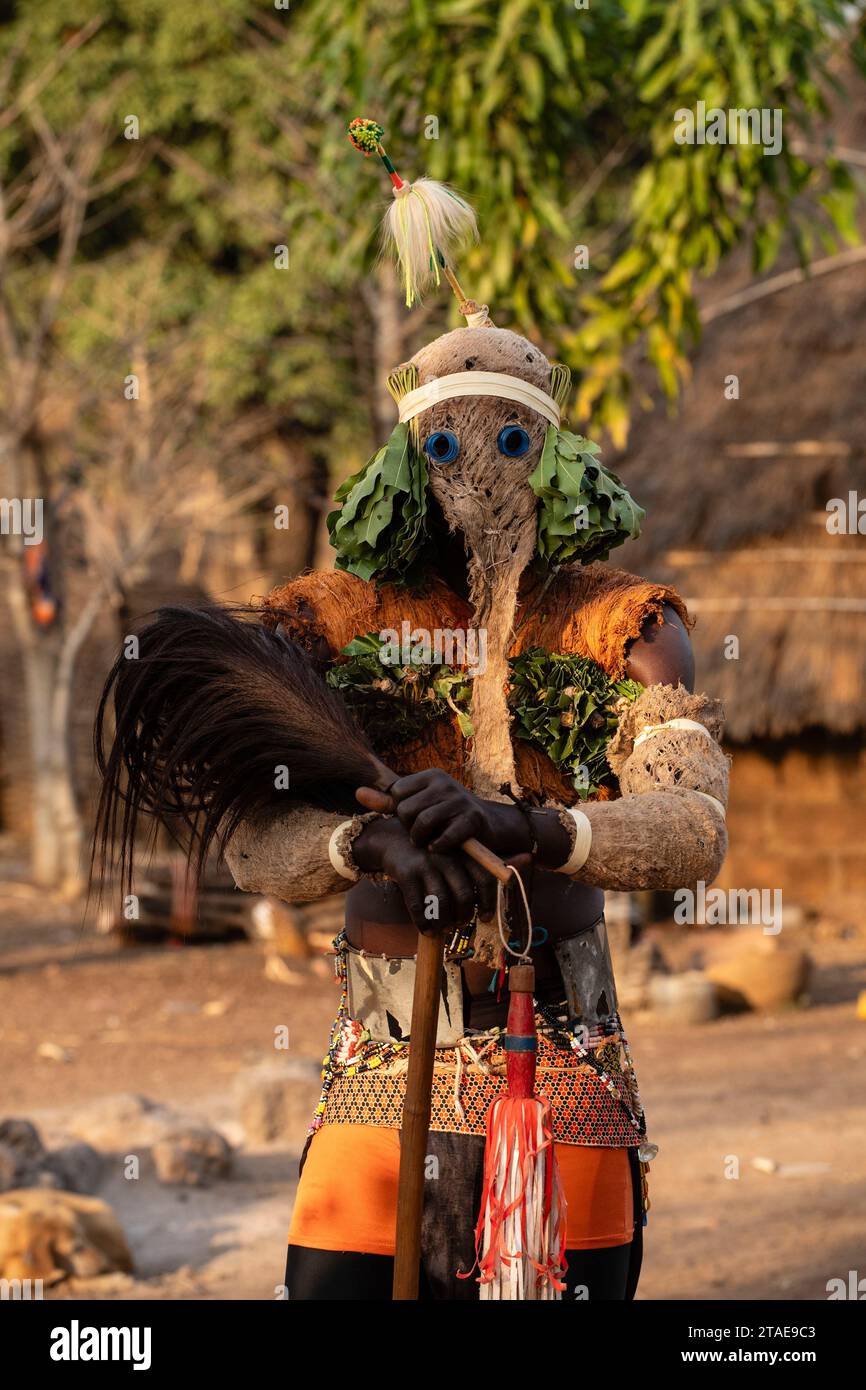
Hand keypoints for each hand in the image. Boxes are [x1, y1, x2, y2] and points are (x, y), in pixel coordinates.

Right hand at [351, 815, 495, 931]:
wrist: (392, 838)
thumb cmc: (433, 852)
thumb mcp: (458, 851)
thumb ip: (486, 861)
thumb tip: (527, 859)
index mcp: (463, 851)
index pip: (485, 878)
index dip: (489, 902)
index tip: (486, 918)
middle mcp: (447, 855)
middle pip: (465, 894)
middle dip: (464, 916)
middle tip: (459, 923)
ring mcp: (426, 863)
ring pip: (442, 903)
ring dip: (444, 922)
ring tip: (443, 928)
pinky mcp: (406, 872)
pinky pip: (418, 905)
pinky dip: (424, 923)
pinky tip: (426, 929)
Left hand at [365, 768, 499, 854]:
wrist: (489, 825)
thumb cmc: (447, 816)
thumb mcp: (420, 804)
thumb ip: (388, 801)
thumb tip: (357, 793)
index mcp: (431, 775)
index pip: (396, 794)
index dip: (400, 812)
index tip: (414, 819)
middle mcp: (445, 783)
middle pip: (406, 810)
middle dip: (408, 828)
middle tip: (420, 834)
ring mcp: (460, 800)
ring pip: (421, 824)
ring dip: (420, 840)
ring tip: (425, 843)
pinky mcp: (472, 820)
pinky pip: (443, 837)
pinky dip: (437, 847)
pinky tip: (438, 848)